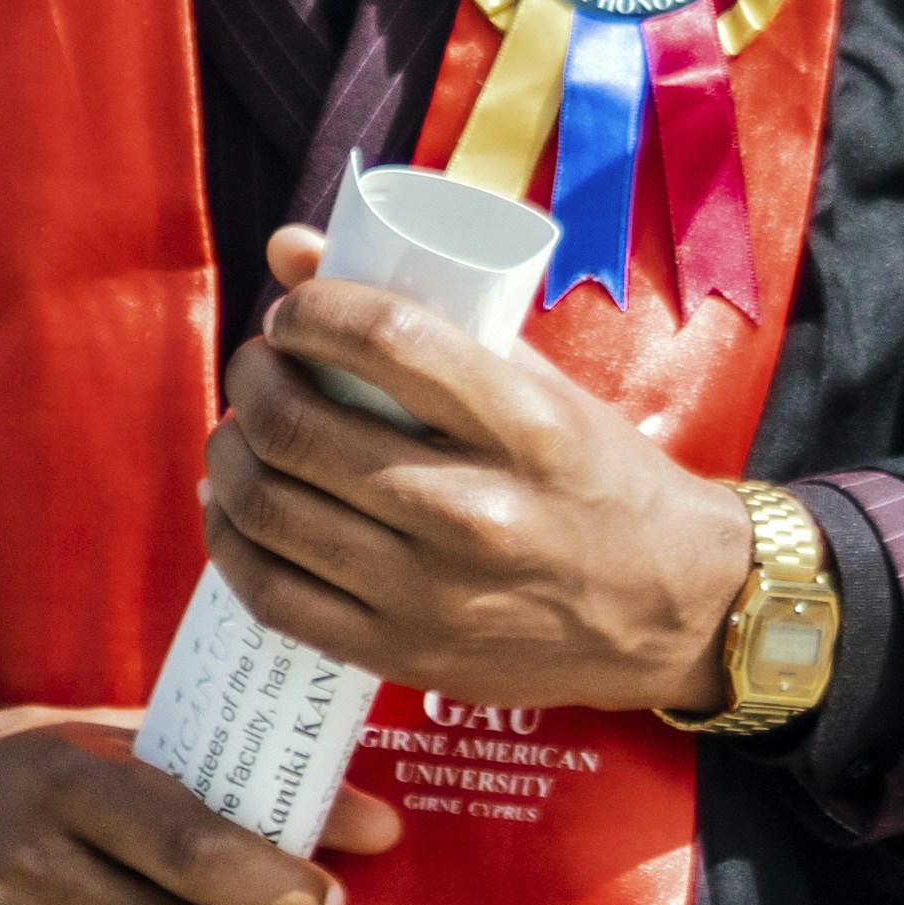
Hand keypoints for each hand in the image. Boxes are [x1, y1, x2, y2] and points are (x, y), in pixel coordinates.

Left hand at [197, 220, 760, 719]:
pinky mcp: (405, 654)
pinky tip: (233, 508)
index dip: (314, 310)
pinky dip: (233, 542)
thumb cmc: (601, 478)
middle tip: (257, 364)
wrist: (672, 609)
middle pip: (304, 428)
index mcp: (525, 427)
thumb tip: (291, 250)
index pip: (388, 338)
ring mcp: (434, 593)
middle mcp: (476, 512)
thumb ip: (428, 320)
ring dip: (232, 454)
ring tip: (240, 430)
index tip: (295, 311)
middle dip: (255, 379)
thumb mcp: (543, 386)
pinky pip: (278, 597)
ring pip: (275, 511)